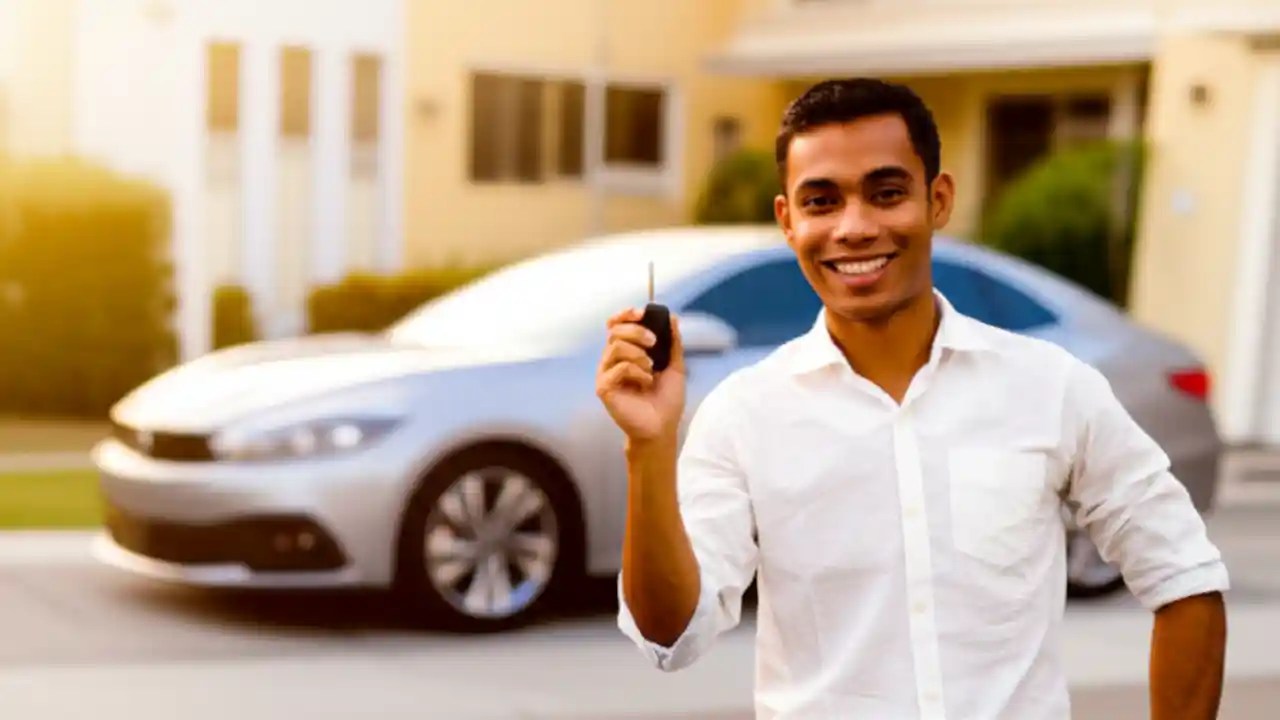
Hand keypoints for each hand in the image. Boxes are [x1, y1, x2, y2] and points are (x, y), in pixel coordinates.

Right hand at [595, 307, 685, 441]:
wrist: (662, 428)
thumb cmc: (666, 401)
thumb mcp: (675, 366)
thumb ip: (673, 343)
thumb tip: (673, 318)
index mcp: (626, 353)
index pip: (616, 325)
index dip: (625, 315)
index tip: (641, 312)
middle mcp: (612, 361)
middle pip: (615, 331)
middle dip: (636, 331)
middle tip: (653, 342)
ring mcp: (606, 374)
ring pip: (615, 347)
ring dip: (638, 353)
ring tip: (651, 368)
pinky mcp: (604, 388)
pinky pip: (618, 368)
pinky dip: (637, 372)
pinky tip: (645, 383)